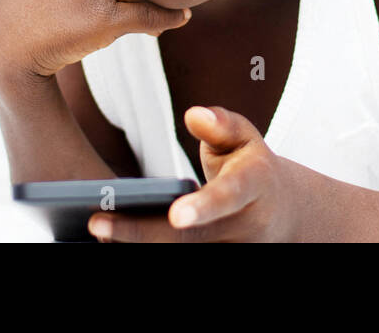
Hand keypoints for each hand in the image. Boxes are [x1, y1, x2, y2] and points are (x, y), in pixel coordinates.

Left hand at [87, 106, 298, 241]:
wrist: (281, 213)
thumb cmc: (250, 167)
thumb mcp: (245, 138)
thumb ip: (220, 124)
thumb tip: (194, 114)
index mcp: (256, 186)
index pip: (230, 196)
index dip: (204, 206)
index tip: (176, 214)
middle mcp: (246, 226)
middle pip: (191, 239)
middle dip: (142, 233)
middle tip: (96, 224)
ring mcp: (231, 251)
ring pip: (182, 256)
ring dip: (137, 246)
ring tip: (97, 231)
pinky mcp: (217, 262)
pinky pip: (179, 260)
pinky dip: (146, 250)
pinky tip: (115, 242)